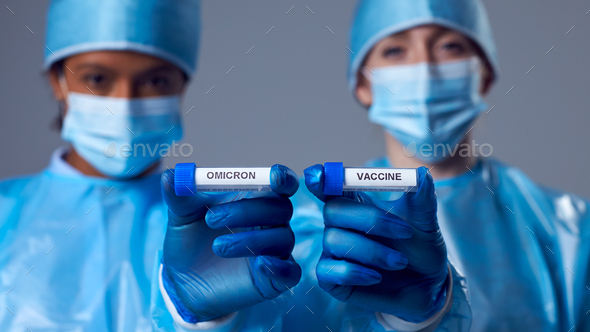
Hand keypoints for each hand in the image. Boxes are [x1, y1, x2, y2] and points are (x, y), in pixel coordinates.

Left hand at [161, 164, 301, 321]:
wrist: (184, 283)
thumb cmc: (190, 242)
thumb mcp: (181, 217)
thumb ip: (180, 195)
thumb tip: (171, 175)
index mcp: (255, 199)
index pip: (281, 183)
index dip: (282, 178)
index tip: (274, 178)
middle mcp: (271, 222)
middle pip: (281, 208)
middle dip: (248, 210)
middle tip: (212, 219)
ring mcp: (275, 251)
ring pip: (282, 237)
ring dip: (251, 240)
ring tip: (217, 247)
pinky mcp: (275, 279)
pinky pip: (291, 272)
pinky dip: (280, 268)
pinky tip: (260, 265)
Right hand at [304, 165, 447, 322]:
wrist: (428, 284)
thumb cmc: (419, 246)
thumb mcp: (424, 220)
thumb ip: (421, 196)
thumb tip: (422, 174)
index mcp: (356, 203)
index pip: (331, 186)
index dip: (321, 179)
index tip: (319, 175)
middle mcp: (339, 225)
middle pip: (333, 210)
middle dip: (370, 219)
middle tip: (406, 232)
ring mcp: (334, 252)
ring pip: (335, 241)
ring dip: (372, 252)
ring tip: (400, 262)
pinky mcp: (332, 279)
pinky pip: (327, 271)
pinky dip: (353, 272)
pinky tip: (377, 277)